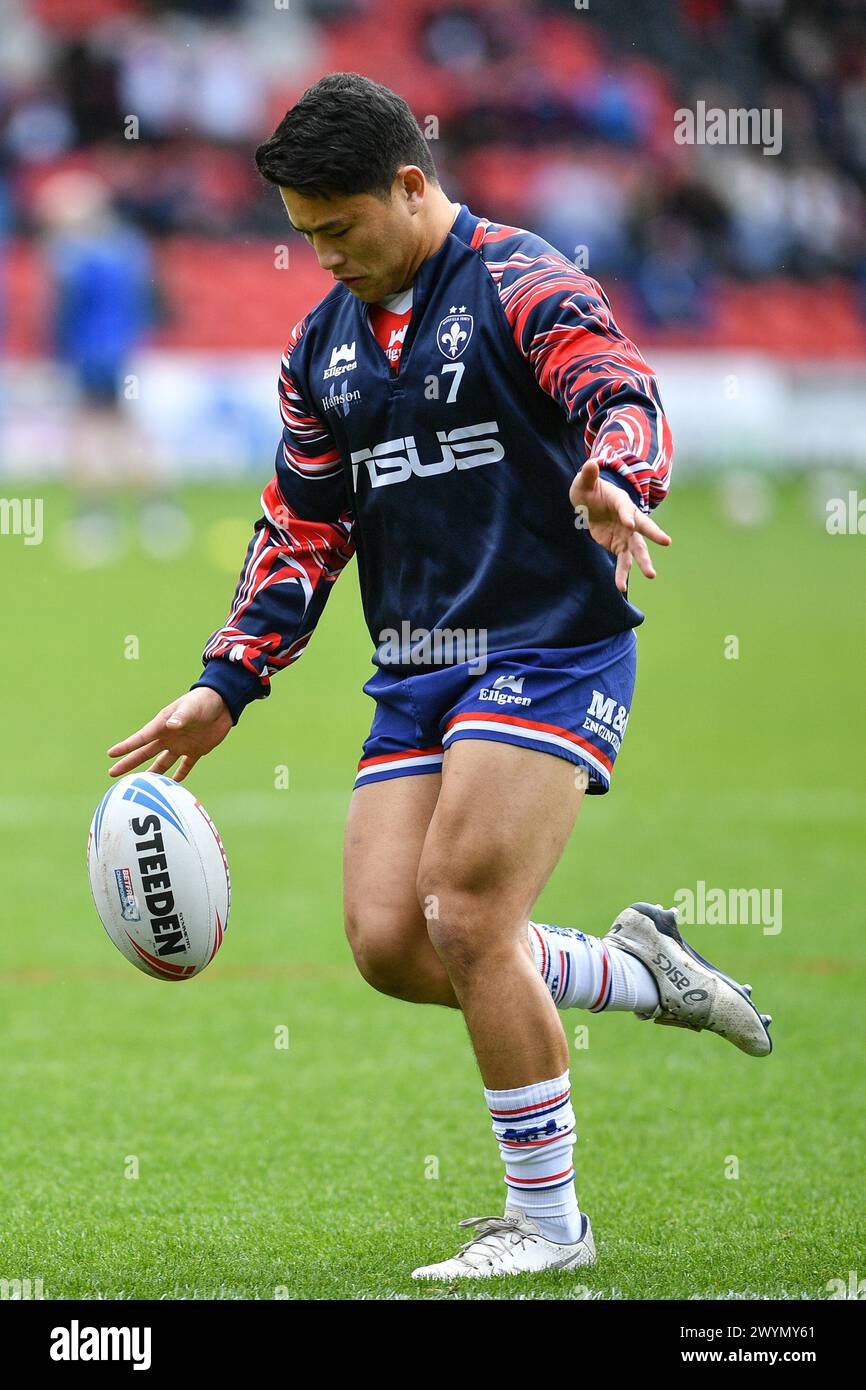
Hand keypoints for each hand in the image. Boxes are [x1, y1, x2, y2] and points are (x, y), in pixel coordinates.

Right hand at [107, 687, 232, 782]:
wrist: (223, 703)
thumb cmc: (203, 701)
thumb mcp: (191, 707)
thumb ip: (181, 717)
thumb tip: (170, 725)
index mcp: (163, 725)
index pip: (141, 738)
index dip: (126, 746)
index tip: (111, 754)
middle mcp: (168, 736)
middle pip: (145, 753)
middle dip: (129, 763)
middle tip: (113, 773)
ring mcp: (181, 744)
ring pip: (162, 762)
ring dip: (153, 773)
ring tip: (142, 784)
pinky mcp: (196, 750)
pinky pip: (185, 766)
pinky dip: (180, 775)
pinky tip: (172, 785)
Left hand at [569, 458, 670, 592]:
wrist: (589, 504)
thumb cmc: (589, 490)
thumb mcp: (585, 482)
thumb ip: (588, 474)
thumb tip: (591, 463)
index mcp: (622, 502)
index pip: (625, 509)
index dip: (627, 516)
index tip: (629, 524)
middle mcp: (629, 519)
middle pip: (643, 528)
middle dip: (653, 534)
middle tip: (666, 541)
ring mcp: (626, 535)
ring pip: (637, 550)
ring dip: (643, 562)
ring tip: (652, 575)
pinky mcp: (619, 547)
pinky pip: (623, 563)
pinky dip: (622, 575)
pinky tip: (620, 587)